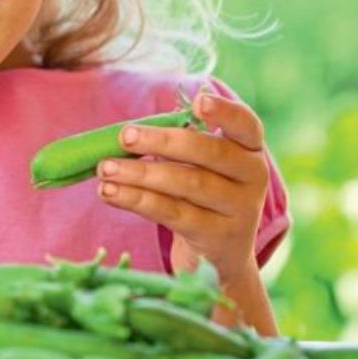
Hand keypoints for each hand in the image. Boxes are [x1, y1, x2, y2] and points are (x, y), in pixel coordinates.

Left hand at [95, 91, 270, 280]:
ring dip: (140, 173)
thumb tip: (128, 132)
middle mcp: (252, 178)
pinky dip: (137, 199)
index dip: (225, 111)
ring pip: (186, 183)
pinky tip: (110, 192)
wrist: (220, 257)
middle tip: (124, 136)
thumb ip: (180, 144)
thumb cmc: (202, 194)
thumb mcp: (202, 166)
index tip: (197, 101)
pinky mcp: (216, 238)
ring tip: (106, 168)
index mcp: (249, 150)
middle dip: (162, 142)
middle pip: (209, 152)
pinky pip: (172, 213)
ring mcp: (239, 210)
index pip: (246, 124)